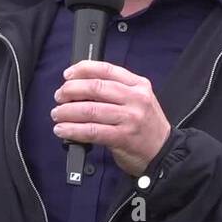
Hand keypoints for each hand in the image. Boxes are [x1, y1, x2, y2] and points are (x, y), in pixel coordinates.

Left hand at [51, 61, 171, 176]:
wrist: (164, 152)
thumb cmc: (146, 126)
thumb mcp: (139, 100)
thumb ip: (116, 90)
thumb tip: (81, 86)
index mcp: (139, 85)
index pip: (106, 69)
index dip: (83, 69)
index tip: (68, 75)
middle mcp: (136, 99)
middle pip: (95, 87)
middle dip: (71, 90)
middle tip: (59, 96)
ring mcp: (130, 118)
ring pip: (90, 110)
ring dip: (68, 112)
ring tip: (57, 114)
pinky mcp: (123, 137)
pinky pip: (92, 131)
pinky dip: (73, 130)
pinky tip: (63, 130)